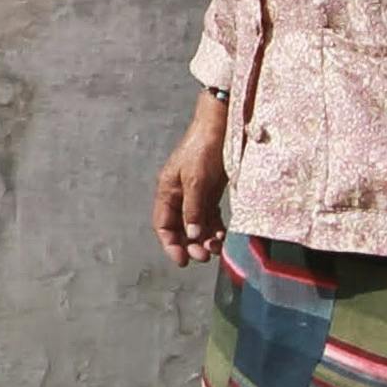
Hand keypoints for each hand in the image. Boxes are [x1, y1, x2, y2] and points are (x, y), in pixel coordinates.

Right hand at [155, 96, 231, 267]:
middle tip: (204, 257)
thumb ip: (193, 208)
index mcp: (168, 190)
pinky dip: (215, 228)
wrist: (220, 125)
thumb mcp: (196, 180)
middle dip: (191, 244)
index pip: (163, 224)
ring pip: (197, 224)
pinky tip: (222, 236)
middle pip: (180, 228)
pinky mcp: (210, 191)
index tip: (183, 260)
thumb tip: (193, 235)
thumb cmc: (203, 148)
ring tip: (217, 248)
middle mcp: (179, 195)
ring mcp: (196, 193)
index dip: (171, 244)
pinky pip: (210, 216)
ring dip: (205, 238)